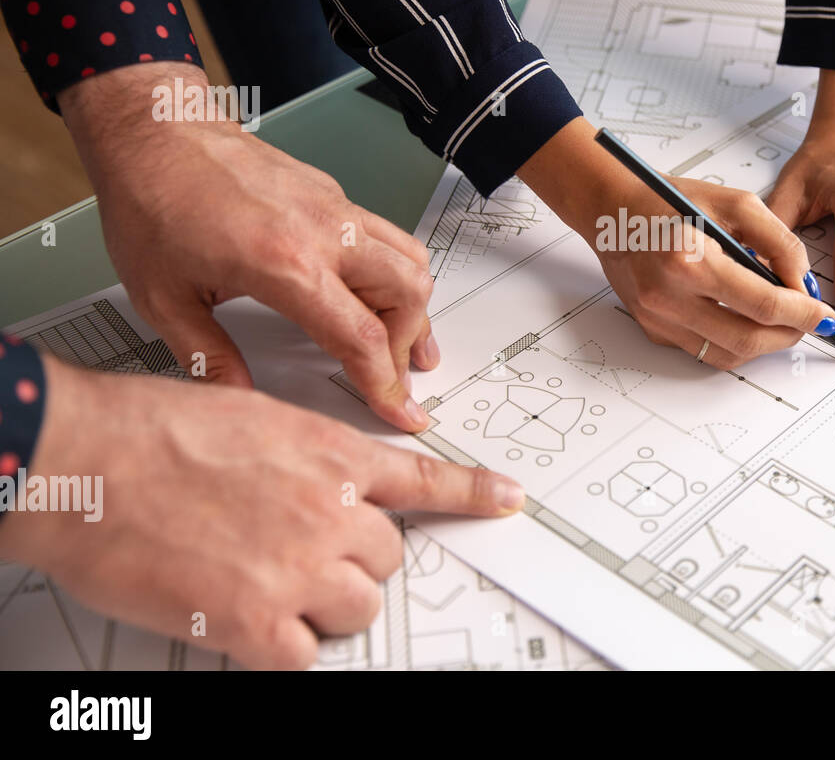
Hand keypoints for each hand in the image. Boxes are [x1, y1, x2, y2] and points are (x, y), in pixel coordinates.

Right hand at [0, 356, 524, 668]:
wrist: (87, 459)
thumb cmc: (151, 431)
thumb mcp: (253, 419)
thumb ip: (303, 459)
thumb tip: (319, 490)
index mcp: (330, 456)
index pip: (425, 479)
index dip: (472, 492)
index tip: (507, 498)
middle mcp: (329, 511)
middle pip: (387, 557)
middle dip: (351, 559)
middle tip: (296, 550)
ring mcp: (298, 569)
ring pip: (357, 605)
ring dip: (322, 604)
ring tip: (266, 583)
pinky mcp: (254, 622)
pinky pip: (303, 656)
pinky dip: (280, 646)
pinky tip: (245, 619)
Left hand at [58, 63, 434, 431]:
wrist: (154, 131)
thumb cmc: (151, 201)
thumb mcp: (163, 299)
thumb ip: (207, 358)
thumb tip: (238, 397)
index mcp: (284, 264)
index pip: (362, 336)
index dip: (385, 384)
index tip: (398, 411)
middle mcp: (323, 231)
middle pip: (408, 294)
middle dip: (409, 346)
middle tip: (394, 377)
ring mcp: (333, 207)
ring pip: (410, 257)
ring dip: (413, 305)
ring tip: (404, 339)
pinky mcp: (332, 192)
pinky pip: (386, 234)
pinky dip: (395, 270)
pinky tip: (374, 290)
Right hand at [518, 118, 834, 368]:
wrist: (613, 211)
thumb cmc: (669, 201)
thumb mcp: (736, 204)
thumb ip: (779, 243)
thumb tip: (804, 284)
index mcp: (689, 261)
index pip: (761, 304)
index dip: (802, 314)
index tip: (823, 315)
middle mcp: (668, 297)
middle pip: (747, 339)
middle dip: (788, 335)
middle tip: (808, 322)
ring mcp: (657, 319)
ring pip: (727, 354)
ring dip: (763, 344)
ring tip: (780, 322)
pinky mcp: (653, 330)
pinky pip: (704, 349)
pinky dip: (733, 340)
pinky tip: (743, 318)